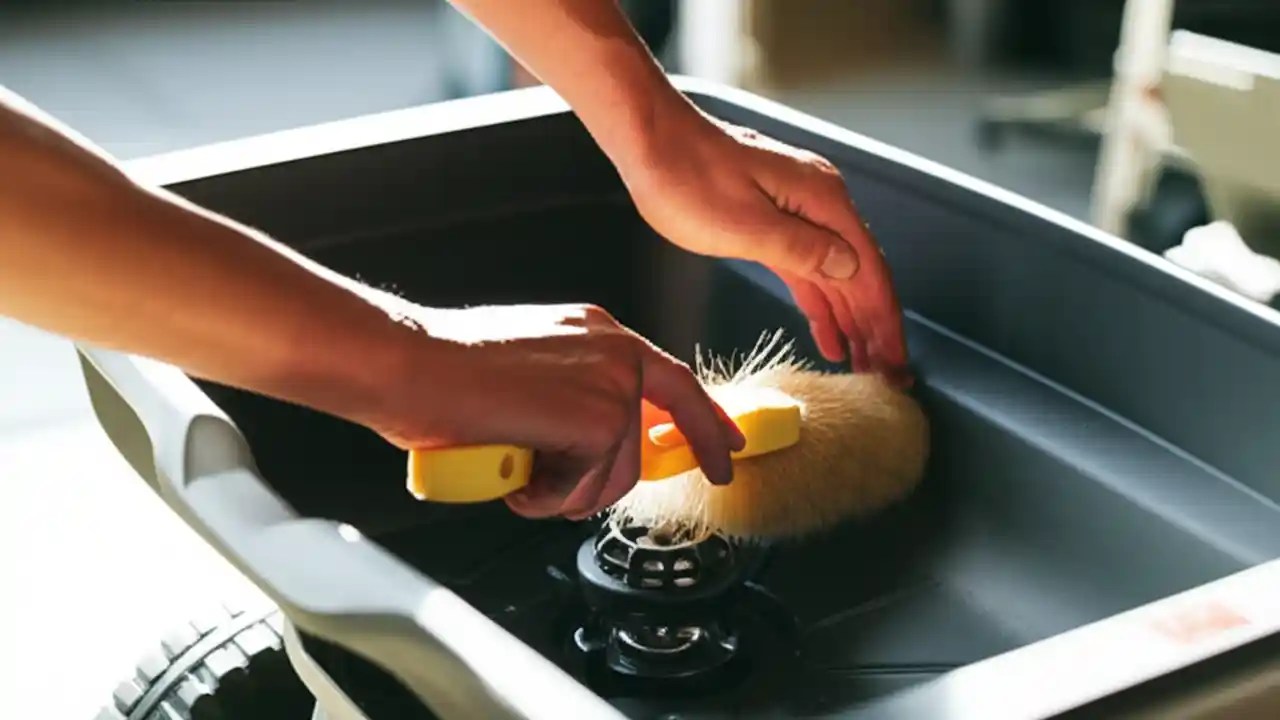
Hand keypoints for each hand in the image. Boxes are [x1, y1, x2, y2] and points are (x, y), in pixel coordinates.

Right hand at [373, 303, 745, 519]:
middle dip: (652, 465)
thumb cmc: (442, 373)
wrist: (409, 365)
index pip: (669, 378)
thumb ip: (566, 400)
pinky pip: (590, 487)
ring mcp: (612, 383)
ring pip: (619, 472)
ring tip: (520, 473)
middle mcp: (614, 349)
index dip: (703, 417)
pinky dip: (549, 497)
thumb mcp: (524, 376)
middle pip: (661, 427)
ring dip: (567, 491)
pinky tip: (516, 476)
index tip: (725, 446)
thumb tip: (583, 449)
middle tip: (654, 482)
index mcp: (594, 331)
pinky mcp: (601, 420)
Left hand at [617, 105, 910, 384]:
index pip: (868, 271)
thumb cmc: (685, 175)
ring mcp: (798, 210)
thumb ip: (800, 250)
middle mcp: (819, 202)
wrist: (649, 139)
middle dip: (875, 329)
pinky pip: (808, 270)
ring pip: (836, 276)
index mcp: (821, 199)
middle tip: (887, 377)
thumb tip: (850, 270)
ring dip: (852, 321)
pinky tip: (830, 335)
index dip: (884, 321)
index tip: (894, 363)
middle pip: (861, 275)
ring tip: (864, 366)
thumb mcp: (743, 224)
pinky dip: (822, 305)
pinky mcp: (774, 220)